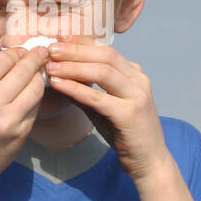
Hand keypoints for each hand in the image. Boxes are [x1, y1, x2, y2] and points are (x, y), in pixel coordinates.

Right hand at [0, 44, 49, 190]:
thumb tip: (11, 58)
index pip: (2, 60)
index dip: (14, 52)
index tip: (19, 51)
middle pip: (22, 70)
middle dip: (34, 58)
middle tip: (40, 52)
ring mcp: (9, 121)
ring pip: (35, 87)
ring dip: (39, 76)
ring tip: (39, 71)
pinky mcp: (22, 133)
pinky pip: (35, 106)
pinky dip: (36, 95)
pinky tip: (33, 91)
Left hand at [43, 37, 170, 183]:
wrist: (149, 162)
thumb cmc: (125, 134)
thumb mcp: (103, 108)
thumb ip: (86, 91)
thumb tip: (59, 77)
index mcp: (134, 75)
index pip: (106, 50)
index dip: (81, 43)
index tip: (59, 38)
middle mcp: (139, 80)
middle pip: (105, 56)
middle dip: (76, 50)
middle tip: (51, 48)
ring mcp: (137, 96)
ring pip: (103, 72)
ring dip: (74, 66)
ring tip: (51, 65)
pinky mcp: (130, 114)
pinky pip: (98, 97)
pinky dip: (77, 88)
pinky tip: (59, 84)